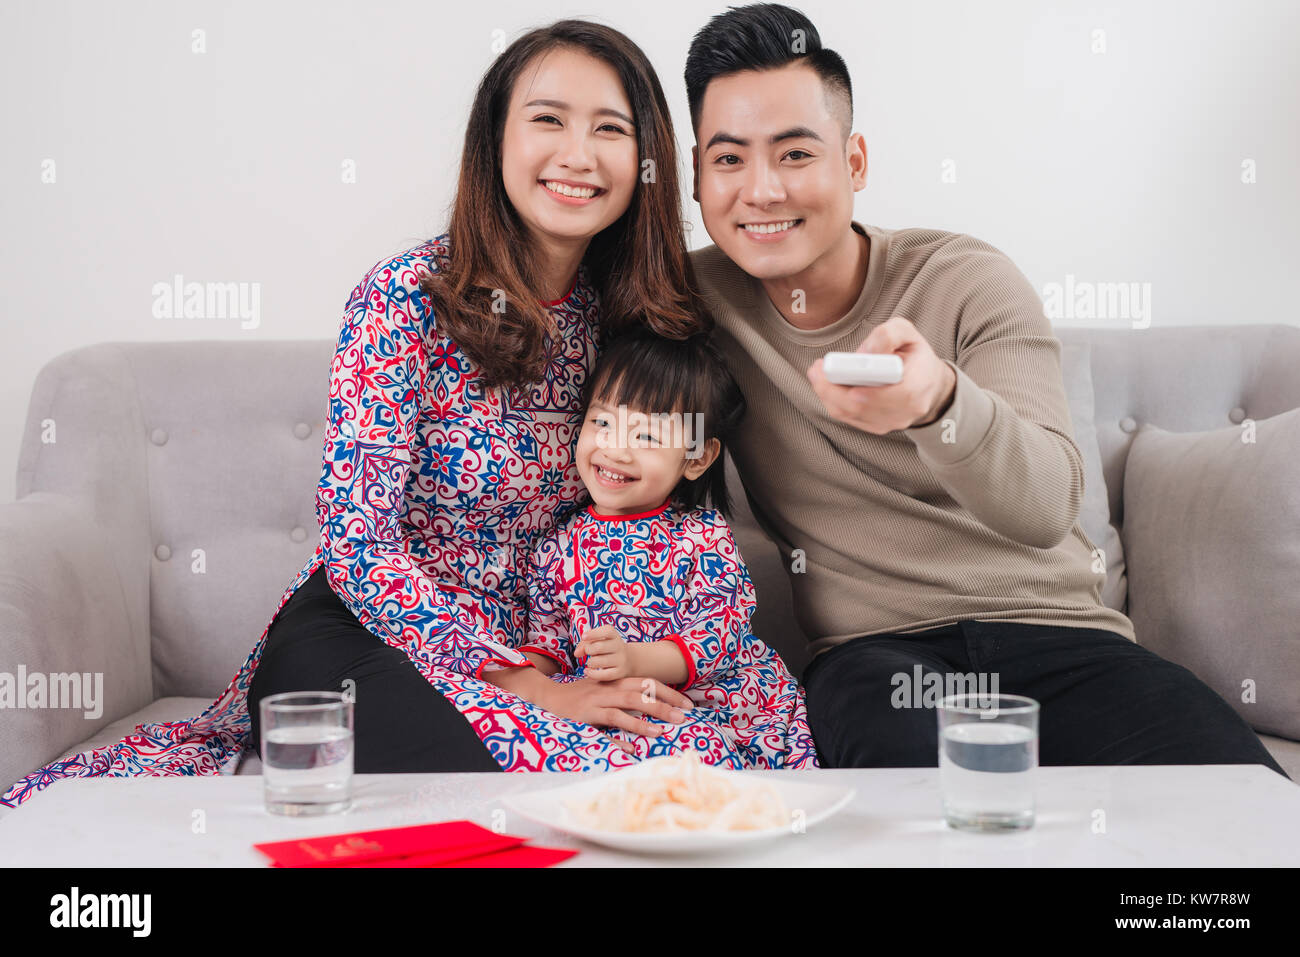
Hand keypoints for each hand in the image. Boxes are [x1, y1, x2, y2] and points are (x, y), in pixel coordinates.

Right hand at [540, 675, 693, 754]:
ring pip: (623, 709)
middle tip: (684, 716)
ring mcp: (596, 703)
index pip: (647, 683)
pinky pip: (603, 729)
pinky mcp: (584, 717)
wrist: (549, 696)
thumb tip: (654, 705)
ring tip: (663, 731)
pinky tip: (631, 749)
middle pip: (640, 694)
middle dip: (664, 704)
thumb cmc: (581, 695)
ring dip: (644, 721)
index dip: (669, 692)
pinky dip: (617, 740)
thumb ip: (626, 695)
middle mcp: (608, 689)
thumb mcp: (605, 690)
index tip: (687, 703)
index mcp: (615, 681)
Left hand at [574, 625, 631, 681]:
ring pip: (599, 662)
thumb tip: (577, 653)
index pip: (606, 631)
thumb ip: (585, 643)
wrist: (630, 659)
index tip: (583, 636)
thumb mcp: (600, 640)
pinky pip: (603, 675)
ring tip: (591, 662)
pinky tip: (588, 671)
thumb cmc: (608, 648)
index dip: (593, 634)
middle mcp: (619, 646)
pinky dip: (592, 674)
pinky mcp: (619, 672)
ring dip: (589, 662)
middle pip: (599, 647)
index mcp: (614, 635)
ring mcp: (621, 660)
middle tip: (587, 652)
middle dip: (588, 650)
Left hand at [807, 316, 955, 433]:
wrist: (927, 382)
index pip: (898, 394)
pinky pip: (849, 418)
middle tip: (817, 369)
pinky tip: (824, 385)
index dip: (873, 393)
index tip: (849, 384)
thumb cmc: (913, 355)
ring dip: (829, 396)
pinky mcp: (877, 426)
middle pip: (865, 408)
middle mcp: (907, 410)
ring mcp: (892, 422)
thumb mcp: (906, 332)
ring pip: (853, 415)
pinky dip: (833, 402)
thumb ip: (888, 335)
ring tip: (817, 374)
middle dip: (835, 390)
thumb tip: (864, 354)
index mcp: (920, 384)